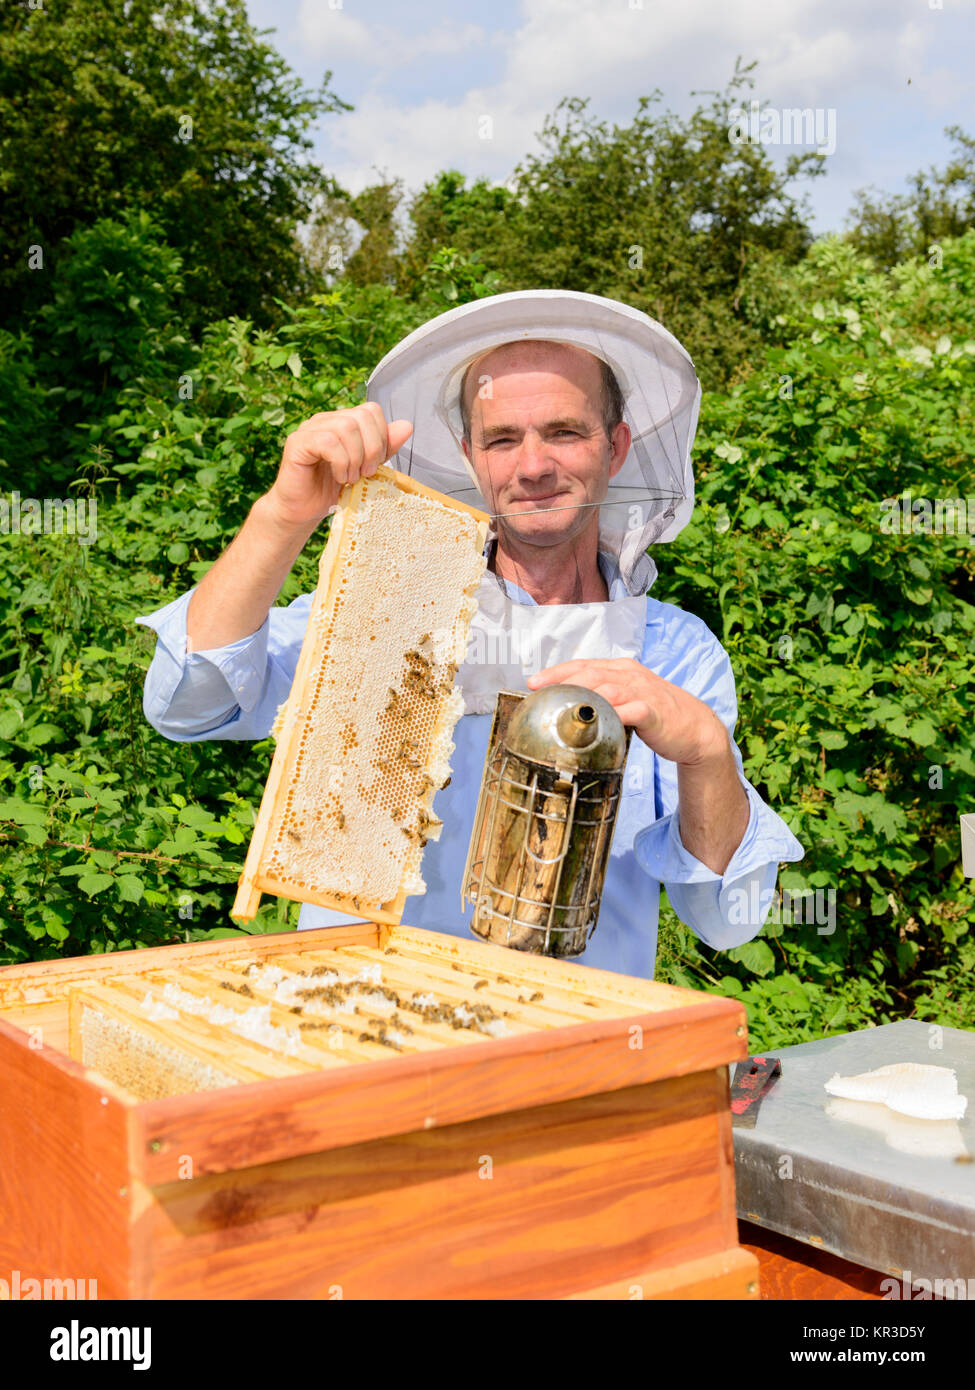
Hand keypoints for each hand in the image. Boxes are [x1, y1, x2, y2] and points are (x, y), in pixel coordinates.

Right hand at [265, 403, 413, 529]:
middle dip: (372, 448)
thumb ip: (384, 447)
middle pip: (361, 416)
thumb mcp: (366, 468)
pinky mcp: (297, 442)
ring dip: (355, 458)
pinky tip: (339, 477)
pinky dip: (341, 463)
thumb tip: (407, 426)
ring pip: (346, 427)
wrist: (303, 510)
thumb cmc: (331, 490)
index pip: (371, 410)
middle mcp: (325, 420)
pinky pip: (328, 442)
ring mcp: (309, 429)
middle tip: (365, 473)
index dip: (381, 437)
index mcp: (342, 422)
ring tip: (350, 477)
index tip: (376, 464)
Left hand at [526, 658, 727, 765]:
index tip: (534, 681)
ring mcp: (643, 691)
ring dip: (583, 695)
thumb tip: (570, 707)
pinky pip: (631, 710)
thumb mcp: (627, 699)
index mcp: (622, 670)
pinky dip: (613, 713)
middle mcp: (631, 675)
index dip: (558, 671)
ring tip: (560, 704)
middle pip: (591, 672)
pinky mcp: (653, 711)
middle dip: (562, 680)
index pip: (584, 665)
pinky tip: (597, 720)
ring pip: (608, 688)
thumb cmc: (656, 715)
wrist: (695, 729)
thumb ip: (603, 698)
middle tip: (540, 690)